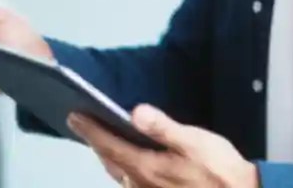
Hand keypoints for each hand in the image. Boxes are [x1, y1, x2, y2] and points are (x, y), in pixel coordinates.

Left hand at [68, 105, 259, 187]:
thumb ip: (163, 128)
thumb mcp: (194, 142)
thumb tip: (135, 112)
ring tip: (97, 136)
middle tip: (79, 122)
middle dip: (94, 141)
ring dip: (106, 154)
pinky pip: (130, 180)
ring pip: (118, 172)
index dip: (89, 130)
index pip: (108, 146)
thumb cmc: (219, 170)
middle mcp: (141, 185)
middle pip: (108, 160)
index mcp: (147, 168)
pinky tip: (125, 156)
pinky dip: (121, 164)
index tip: (73, 115)